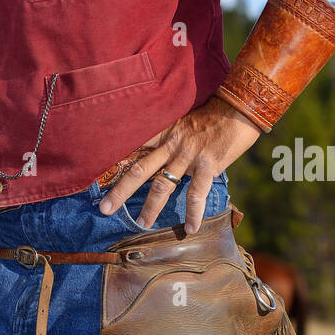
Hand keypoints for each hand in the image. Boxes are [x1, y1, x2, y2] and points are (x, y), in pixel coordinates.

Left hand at [98, 96, 260, 233]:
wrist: (239, 106)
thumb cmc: (214, 113)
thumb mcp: (185, 120)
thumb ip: (172, 136)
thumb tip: (162, 153)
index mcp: (164, 132)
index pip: (133, 146)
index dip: (114, 160)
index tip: (95, 174)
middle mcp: (171, 144)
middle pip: (139, 169)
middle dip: (120, 190)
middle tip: (104, 209)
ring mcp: (188, 155)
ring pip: (163, 185)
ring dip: (151, 207)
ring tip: (141, 225)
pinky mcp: (207, 164)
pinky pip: (196, 193)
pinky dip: (193, 213)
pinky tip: (190, 228)